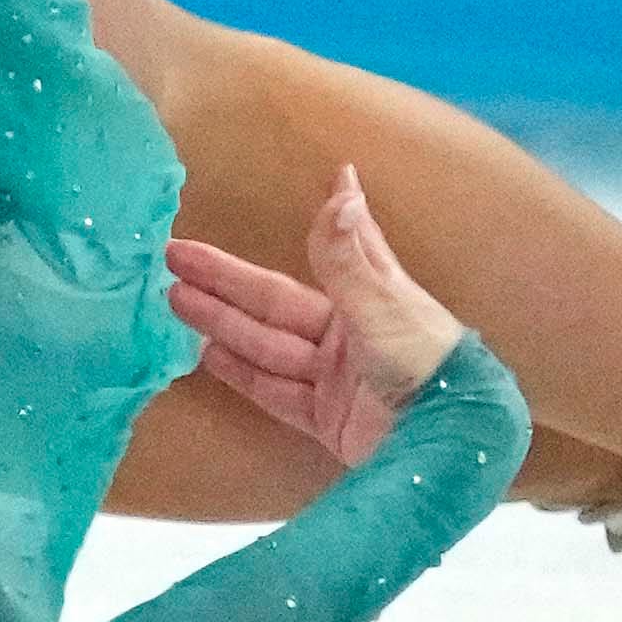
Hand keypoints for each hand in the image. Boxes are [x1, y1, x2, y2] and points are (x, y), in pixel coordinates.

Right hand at [163, 165, 464, 467]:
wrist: (447, 445)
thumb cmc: (425, 363)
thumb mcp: (382, 304)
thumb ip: (345, 255)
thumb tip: (341, 185)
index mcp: (372, 295)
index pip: (339, 248)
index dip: (331, 216)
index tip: (335, 176)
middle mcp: (351, 333)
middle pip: (276, 301)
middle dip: (226, 279)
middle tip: (173, 257)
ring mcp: (337, 378)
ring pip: (267, 344)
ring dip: (221, 322)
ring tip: (175, 300)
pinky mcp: (329, 421)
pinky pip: (277, 393)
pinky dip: (243, 375)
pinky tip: (209, 354)